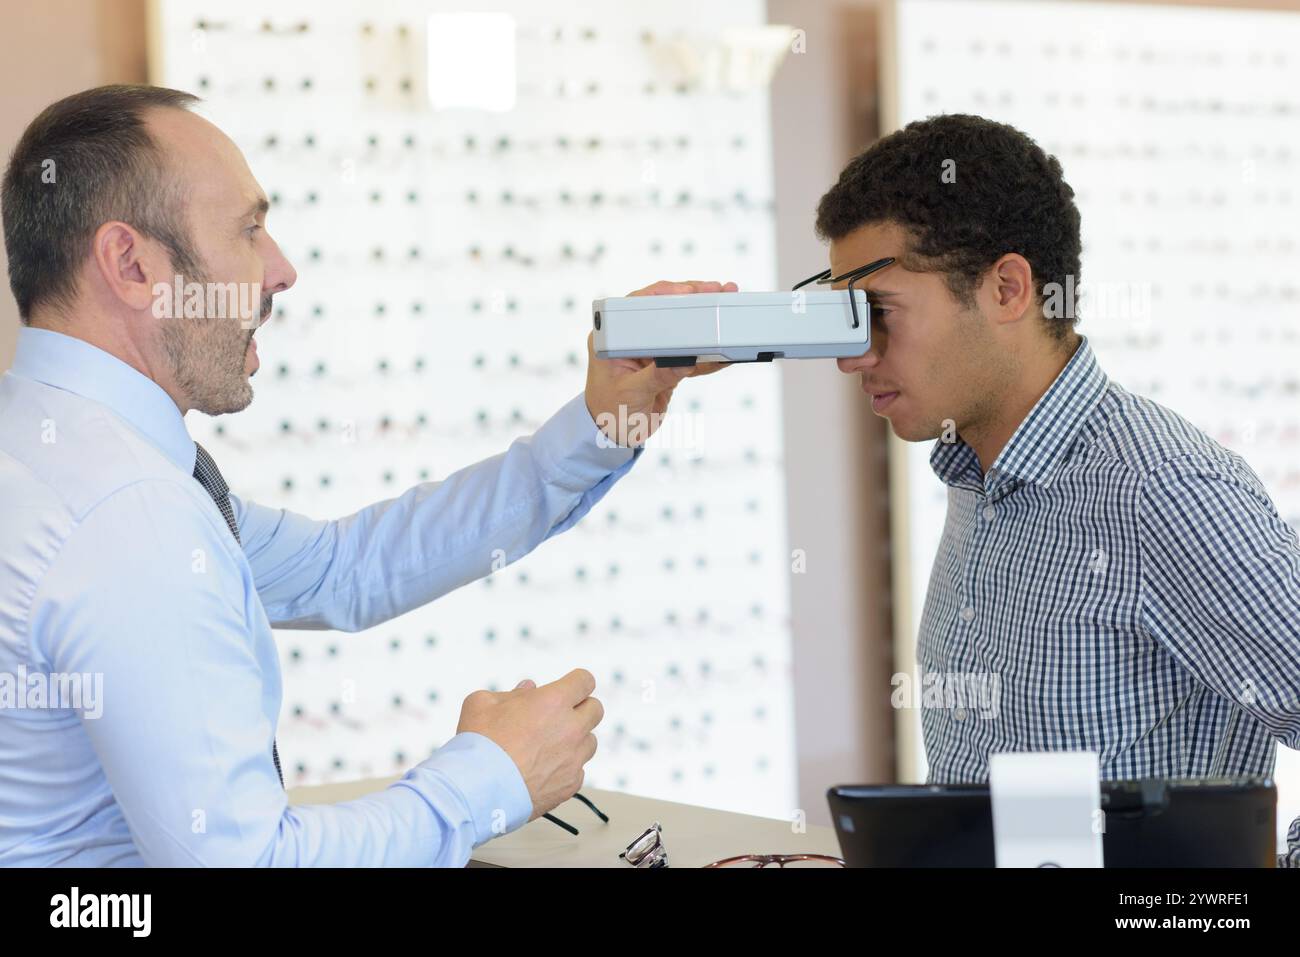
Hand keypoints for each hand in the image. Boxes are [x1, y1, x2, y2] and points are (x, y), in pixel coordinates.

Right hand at [456, 669, 602, 820]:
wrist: (477, 791)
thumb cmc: (478, 744)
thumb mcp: (482, 703)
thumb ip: (510, 693)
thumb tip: (528, 690)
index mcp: (554, 701)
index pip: (585, 680)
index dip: (576, 682)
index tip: (569, 688)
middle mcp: (571, 728)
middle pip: (596, 709)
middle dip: (581, 708)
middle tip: (560, 716)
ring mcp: (574, 758)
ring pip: (590, 742)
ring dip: (576, 740)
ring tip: (549, 746)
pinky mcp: (570, 785)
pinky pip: (578, 770)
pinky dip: (566, 768)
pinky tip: (544, 770)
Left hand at [584, 279, 737, 446]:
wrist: (612, 435)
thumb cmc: (609, 412)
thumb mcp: (631, 393)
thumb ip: (657, 376)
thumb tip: (685, 361)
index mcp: (611, 338)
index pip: (638, 304)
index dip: (665, 293)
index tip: (688, 290)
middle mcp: (631, 338)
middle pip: (666, 310)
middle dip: (694, 300)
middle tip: (719, 290)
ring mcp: (651, 351)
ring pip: (682, 329)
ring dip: (707, 322)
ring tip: (729, 307)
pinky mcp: (666, 365)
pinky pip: (691, 355)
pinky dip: (710, 354)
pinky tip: (728, 350)